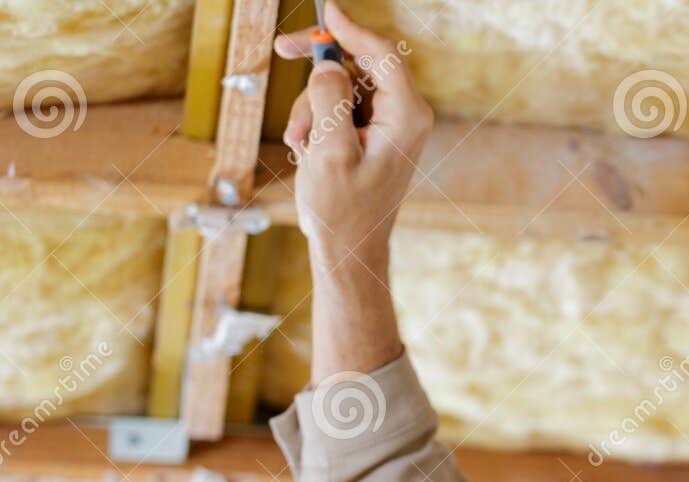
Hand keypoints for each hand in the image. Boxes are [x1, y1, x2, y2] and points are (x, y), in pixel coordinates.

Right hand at [275, 1, 433, 272]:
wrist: (349, 249)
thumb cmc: (343, 211)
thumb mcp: (329, 151)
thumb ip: (329, 99)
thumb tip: (329, 65)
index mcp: (406, 118)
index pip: (383, 54)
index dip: (352, 28)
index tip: (327, 10)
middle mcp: (405, 117)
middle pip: (360, 63)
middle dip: (318, 69)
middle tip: (281, 50)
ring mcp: (390, 126)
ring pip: (341, 85)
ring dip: (310, 106)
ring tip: (299, 142)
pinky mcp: (373, 136)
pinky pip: (339, 107)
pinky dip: (316, 121)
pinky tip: (307, 148)